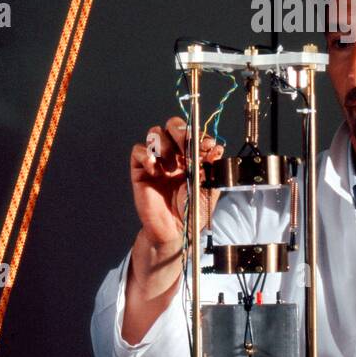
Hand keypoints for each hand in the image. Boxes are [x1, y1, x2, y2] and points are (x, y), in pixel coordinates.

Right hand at [130, 117, 224, 248]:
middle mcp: (174, 154)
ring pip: (154, 133)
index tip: (206, 146)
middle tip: (185, 145)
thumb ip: (212, 169)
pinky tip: (155, 170)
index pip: (194, 133)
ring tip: (170, 165)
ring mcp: (157, 160)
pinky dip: (146, 155)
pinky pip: (138, 150)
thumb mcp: (208, 189)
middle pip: (172, 125)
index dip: (199, 135)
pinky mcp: (141, 169)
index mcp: (192, 156)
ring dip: (163, 144)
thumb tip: (217, 148)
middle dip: (180, 131)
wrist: (174, 231)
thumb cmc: (192, 211)